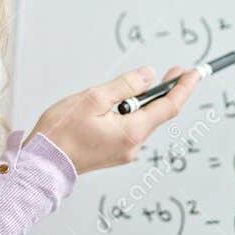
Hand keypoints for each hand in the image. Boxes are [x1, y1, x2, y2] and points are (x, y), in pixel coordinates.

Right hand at [28, 64, 202, 174]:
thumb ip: (124, 86)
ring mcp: (124, 152)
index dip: (183, 88)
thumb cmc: (61, 132)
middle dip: (164, 92)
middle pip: (156, 114)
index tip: (194, 73)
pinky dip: (127, 114)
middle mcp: (133, 146)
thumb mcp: (93, 98)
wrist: (41, 163)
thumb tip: (148, 76)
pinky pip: (128, 129)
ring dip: (138, 103)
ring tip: (114, 91)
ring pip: (140, 121)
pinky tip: (109, 107)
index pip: (169, 107)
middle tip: (172, 71)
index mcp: (132, 132)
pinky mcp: (113, 154)